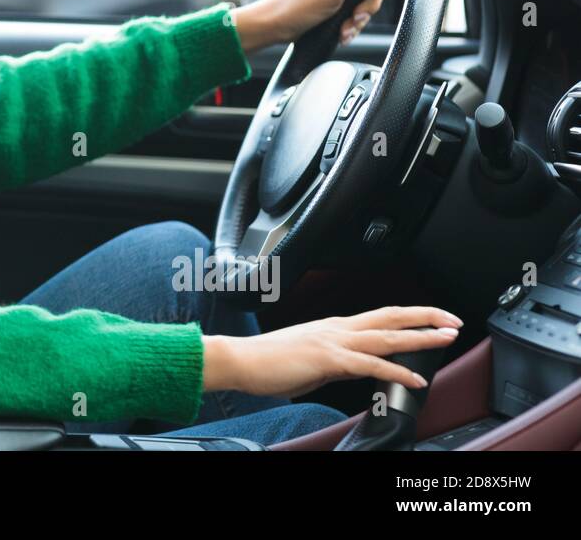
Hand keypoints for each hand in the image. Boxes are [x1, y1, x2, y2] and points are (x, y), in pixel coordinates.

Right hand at [201, 305, 461, 398]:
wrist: (241, 360)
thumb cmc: (268, 361)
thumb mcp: (311, 358)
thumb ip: (337, 361)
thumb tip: (358, 369)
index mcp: (334, 326)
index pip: (381, 316)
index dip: (411, 316)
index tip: (434, 319)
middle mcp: (338, 328)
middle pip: (391, 316)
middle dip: (425, 317)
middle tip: (453, 320)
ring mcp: (333, 342)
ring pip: (387, 336)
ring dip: (420, 337)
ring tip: (446, 338)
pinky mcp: (328, 360)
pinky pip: (370, 365)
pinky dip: (396, 371)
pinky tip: (414, 378)